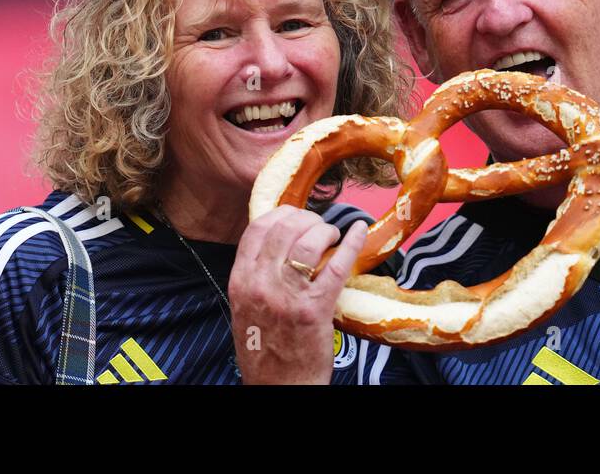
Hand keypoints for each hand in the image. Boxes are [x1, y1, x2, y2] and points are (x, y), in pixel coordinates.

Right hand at [229, 205, 367, 384]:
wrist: (277, 386)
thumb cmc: (264, 348)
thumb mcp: (245, 307)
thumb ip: (255, 276)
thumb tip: (277, 243)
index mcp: (240, 281)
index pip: (257, 229)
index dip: (280, 214)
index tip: (294, 216)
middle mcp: (260, 284)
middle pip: (285, 229)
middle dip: (306, 219)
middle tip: (318, 225)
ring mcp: (287, 295)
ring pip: (309, 242)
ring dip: (325, 230)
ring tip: (332, 235)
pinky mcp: (315, 308)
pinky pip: (337, 265)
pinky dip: (351, 243)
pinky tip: (359, 231)